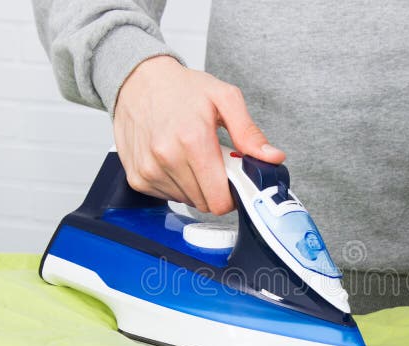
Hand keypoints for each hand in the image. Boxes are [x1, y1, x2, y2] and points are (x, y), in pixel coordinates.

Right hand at [112, 56, 285, 214]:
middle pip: (204, 203)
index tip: (232, 181)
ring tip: (190, 156)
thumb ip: (249, 132)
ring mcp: (149, 170)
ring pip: (186, 200)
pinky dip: (174, 184)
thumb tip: (272, 157)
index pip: (219, 199)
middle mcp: (167, 158)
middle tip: (211, 162)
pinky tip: (173, 160)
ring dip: (193, 185)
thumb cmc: (182, 89)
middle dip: (214, 187)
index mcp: (193, 140)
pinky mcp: (136, 177)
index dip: (231, 195)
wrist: (138, 80)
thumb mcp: (224, 98)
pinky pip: (166, 196)